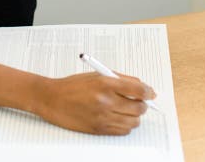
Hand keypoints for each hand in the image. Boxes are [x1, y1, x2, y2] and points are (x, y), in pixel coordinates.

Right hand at [34, 72, 156, 134]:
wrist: (53, 100)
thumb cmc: (73, 86)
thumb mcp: (97, 75)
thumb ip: (120, 79)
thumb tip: (142, 87)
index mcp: (105, 83)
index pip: (138, 90)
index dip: (148, 92)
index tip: (151, 93)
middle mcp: (105, 101)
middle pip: (139, 107)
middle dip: (142, 104)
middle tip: (139, 101)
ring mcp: (103, 117)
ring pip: (133, 121)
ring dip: (135, 116)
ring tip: (127, 110)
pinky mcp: (99, 129)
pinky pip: (123, 130)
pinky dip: (126, 125)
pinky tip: (119, 117)